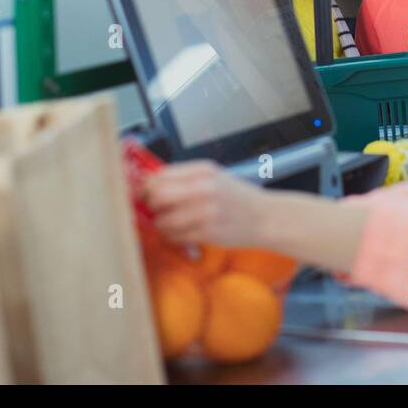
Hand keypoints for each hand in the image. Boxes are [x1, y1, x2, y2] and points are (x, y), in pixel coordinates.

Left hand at [143, 160, 266, 247]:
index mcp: (202, 171)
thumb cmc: (237, 198)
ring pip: (163, 220)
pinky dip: (172, 236)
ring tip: (170, 224)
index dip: (146, 186)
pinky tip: (182, 233)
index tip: (143, 193)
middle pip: (157, 196)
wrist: (265, 217)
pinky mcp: (207, 233)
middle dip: (150, 205)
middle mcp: (203, 188)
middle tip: (154, 209)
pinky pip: (175, 236)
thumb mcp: (214, 177)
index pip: (160, 175)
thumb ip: (185, 178)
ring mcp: (205, 212)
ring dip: (161, 225)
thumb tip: (151, 185)